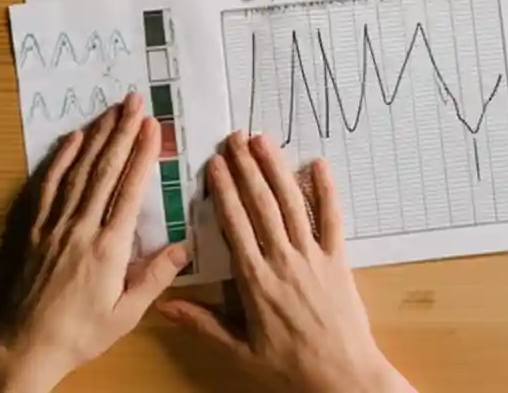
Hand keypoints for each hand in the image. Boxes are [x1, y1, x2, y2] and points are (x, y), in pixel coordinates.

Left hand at [0, 92, 189, 392]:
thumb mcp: (127, 314)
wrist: (24, 347)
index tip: (153, 127)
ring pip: (79, 171)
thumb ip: (155, 278)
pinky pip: (49, 186)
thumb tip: (185, 247)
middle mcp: (82, 228)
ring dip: (96, 137)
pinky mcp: (35, 230)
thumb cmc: (81, 334)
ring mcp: (55, 226)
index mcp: (110, 247)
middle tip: (134, 102)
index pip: (130, 189)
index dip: (143, 154)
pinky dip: (61, 159)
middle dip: (122, 132)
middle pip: (105, 170)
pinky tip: (72, 139)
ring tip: (111, 110)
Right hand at [158, 134, 412, 392]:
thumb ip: (204, 325)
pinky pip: (333, 219)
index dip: (224, 192)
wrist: (343, 378)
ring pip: (293, 204)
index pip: (235, 225)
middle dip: (247, 169)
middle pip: (262, 205)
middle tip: (233, 138)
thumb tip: (165, 306)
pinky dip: (326, 190)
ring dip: (277, 169)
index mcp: (256, 281)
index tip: (215, 164)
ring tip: (263, 140)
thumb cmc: (289, 369)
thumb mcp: (239, 352)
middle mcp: (284, 261)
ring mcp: (314, 257)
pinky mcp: (339, 261)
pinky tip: (318, 164)